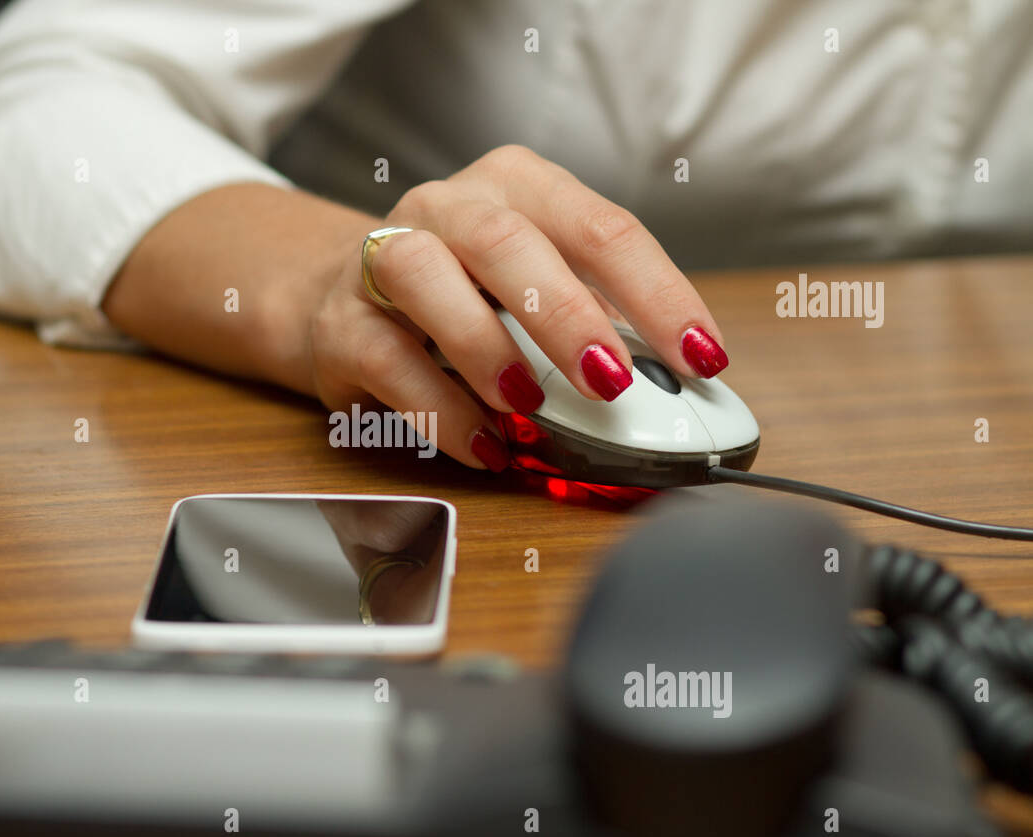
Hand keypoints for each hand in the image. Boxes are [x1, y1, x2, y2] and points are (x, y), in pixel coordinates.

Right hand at [305, 144, 728, 469]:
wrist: (339, 293)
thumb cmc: (464, 291)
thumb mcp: (537, 287)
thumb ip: (595, 322)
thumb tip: (670, 387)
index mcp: (518, 188)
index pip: (601, 229)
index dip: (658, 294)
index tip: (700, 357)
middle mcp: (449, 207)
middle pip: (508, 244)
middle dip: (567, 316)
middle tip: (612, 382)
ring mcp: (384, 257)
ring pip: (426, 278)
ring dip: (485, 347)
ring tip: (528, 405)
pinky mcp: (340, 322)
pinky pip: (387, 360)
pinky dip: (439, 408)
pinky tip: (484, 445)